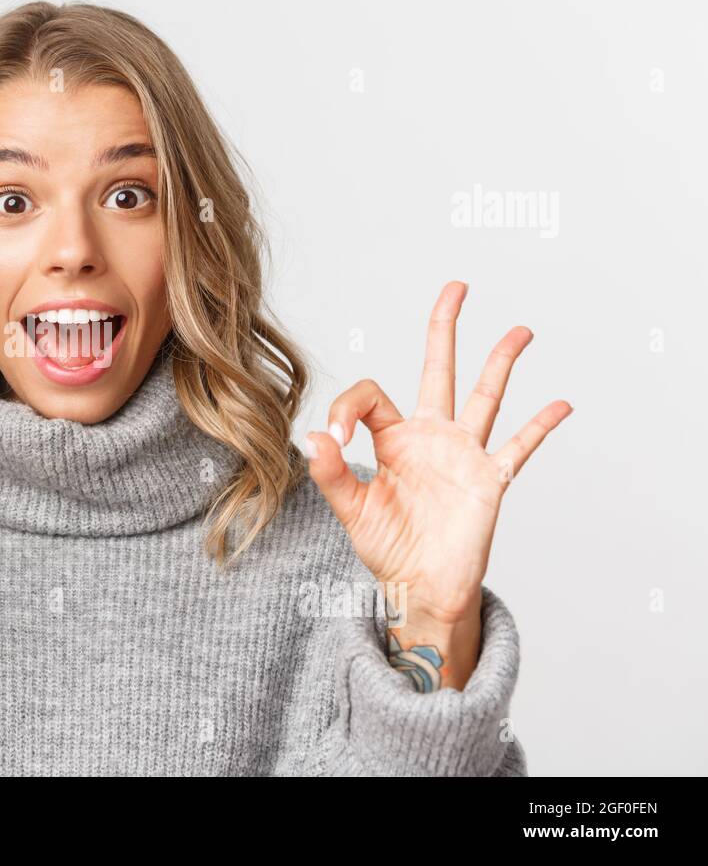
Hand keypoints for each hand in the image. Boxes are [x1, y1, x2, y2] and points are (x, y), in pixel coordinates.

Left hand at [304, 281, 570, 688]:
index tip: (335, 435)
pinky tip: (560, 404)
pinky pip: (519, 448)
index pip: (371, 395)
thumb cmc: (386, 547)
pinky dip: (540, 427)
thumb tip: (313, 436)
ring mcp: (463, 455)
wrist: (419, 587)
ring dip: (501, 362)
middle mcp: (430, 437)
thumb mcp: (350, 509)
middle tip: (457, 288)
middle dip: (445, 328)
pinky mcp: (489, 481)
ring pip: (485, 397)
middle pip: (438, 370)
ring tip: (520, 330)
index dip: (348, 407)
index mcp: (392, 439)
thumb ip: (332, 473)